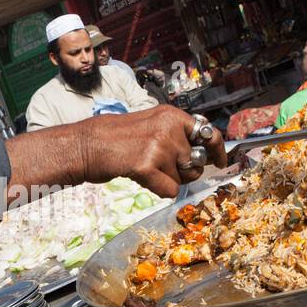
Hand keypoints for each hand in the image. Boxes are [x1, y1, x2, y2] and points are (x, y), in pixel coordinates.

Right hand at [82, 106, 226, 196]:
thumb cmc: (114, 138)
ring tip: (144, 168)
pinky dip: (158, 190)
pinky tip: (141, 178)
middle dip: (184, 171)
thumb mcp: (150, 125)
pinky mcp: (147, 166)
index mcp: (171, 115)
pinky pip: (170, 191)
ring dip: (167, 180)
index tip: (221, 161)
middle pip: (196, 162)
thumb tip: (202, 155)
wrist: (86, 145)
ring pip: (183, 179)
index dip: (218, 150)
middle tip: (159, 166)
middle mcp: (169, 128)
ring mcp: (159, 147)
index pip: (208, 132)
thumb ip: (175, 135)